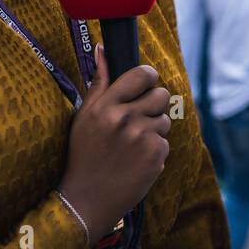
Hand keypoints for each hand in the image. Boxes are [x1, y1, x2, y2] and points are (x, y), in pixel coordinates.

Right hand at [58, 44, 171, 239]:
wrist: (86, 200)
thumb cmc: (83, 154)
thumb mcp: (83, 117)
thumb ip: (99, 83)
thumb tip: (103, 49)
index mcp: (106, 107)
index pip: (142, 74)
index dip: (148, 78)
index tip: (144, 85)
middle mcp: (125, 119)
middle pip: (161, 94)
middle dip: (153, 104)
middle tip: (137, 118)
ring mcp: (142, 138)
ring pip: (164, 120)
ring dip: (153, 129)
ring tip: (131, 144)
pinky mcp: (156, 156)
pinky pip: (165, 141)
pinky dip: (154, 150)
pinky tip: (135, 161)